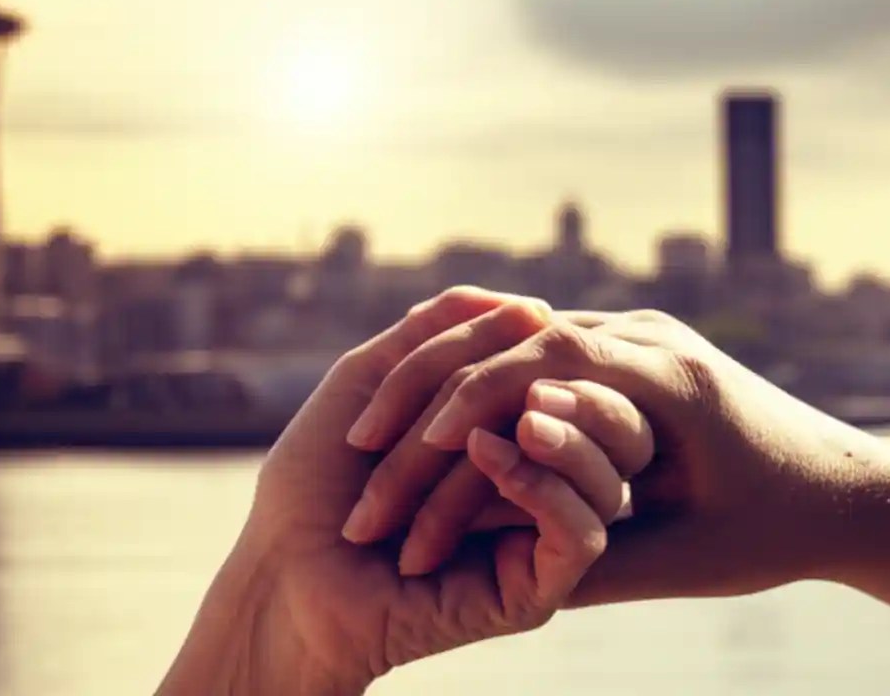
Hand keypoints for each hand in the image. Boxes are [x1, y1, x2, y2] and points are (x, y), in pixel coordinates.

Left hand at [157, 288, 652, 694]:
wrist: (284, 571)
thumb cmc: (316, 484)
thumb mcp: (370, 383)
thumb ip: (438, 335)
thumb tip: (529, 302)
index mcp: (502, 439)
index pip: (556, 379)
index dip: (519, 343)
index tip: (457, 337)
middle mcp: (532, 485)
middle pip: (591, 421)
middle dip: (540, 382)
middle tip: (503, 373)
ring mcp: (539, 537)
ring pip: (605, 474)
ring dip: (562, 433)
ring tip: (509, 416)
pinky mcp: (540, 588)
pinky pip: (585, 532)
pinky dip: (546, 482)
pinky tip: (489, 454)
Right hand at [338, 308, 889, 605]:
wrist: (847, 489)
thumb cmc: (773, 533)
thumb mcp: (684, 563)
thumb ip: (597, 553)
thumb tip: (505, 550)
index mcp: (671, 380)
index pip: (552, 360)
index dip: (479, 395)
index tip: (423, 438)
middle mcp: (654, 339)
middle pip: (528, 336)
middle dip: (450, 385)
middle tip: (377, 439)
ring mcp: (645, 335)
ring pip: (527, 333)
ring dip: (460, 374)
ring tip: (394, 426)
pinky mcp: (637, 347)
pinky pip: (548, 343)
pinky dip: (492, 370)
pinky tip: (443, 406)